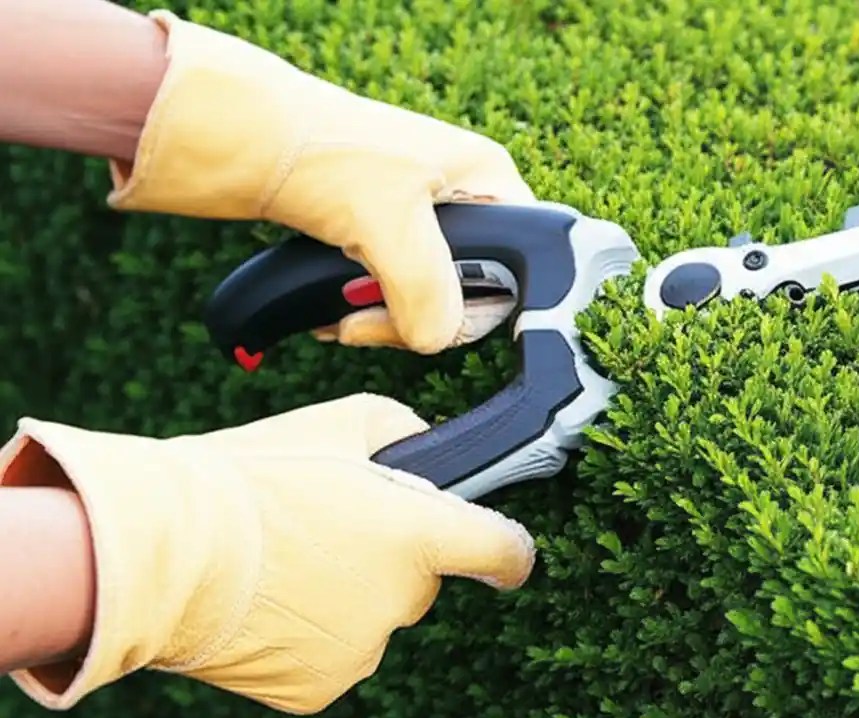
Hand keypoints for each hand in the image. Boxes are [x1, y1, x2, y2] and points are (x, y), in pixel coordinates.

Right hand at [0, 394, 535, 714]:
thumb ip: (405, 432)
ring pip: (371, 621)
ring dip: (344, 598)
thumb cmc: (250, 478)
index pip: (502, 552)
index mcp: (420, 536)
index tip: (505, 558)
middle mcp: (402, 600)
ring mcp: (361, 650)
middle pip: (419, 583)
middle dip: (390, 561)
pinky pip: (329, 657)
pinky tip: (267, 604)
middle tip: (327, 531)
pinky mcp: (318, 688)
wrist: (159, 547)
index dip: (507, 553)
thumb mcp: (340, 423)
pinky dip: (306, 636)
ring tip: (283, 564)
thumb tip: (427, 449)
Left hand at [105, 10, 534, 354]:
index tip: (416, 320)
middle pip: (466, 292)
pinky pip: (390, 288)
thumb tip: (434, 340)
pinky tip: (330, 313)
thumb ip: (427, 293)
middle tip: (361, 322)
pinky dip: (362, 307)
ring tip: (338, 319)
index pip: (515, 271)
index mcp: (487, 181)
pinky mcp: (381, 229)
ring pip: (424, 296)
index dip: (470, 308)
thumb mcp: (389, 226)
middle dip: (412, 318)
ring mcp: (421, 214)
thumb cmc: (323, 153)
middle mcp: (462, 198)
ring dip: (382, 318)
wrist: (242, 135)